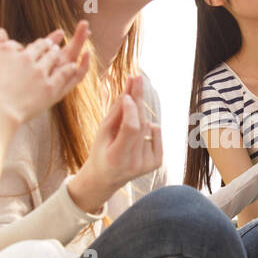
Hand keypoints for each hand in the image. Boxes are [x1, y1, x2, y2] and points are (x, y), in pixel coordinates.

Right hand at [0, 22, 90, 126]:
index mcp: (5, 50)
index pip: (15, 45)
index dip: (19, 48)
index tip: (22, 49)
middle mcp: (24, 57)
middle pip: (38, 47)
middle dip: (45, 43)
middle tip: (52, 41)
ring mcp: (39, 71)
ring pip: (52, 57)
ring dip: (57, 53)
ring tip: (61, 51)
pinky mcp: (49, 87)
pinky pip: (63, 74)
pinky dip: (68, 68)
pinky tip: (73, 66)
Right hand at [69, 73, 162, 212]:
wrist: (106, 179)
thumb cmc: (100, 151)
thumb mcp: (101, 132)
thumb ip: (116, 112)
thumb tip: (130, 92)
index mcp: (116, 158)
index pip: (131, 128)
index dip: (130, 109)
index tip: (127, 93)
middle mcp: (134, 164)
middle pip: (141, 124)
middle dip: (138, 99)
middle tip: (136, 78)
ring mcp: (147, 164)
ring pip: (148, 126)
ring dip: (138, 116)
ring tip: (124, 123)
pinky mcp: (156, 162)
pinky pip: (156, 132)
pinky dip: (147, 127)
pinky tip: (136, 136)